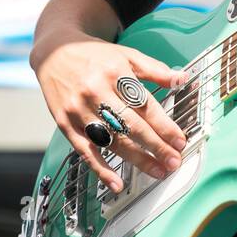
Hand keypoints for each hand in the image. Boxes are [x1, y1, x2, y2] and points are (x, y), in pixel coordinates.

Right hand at [32, 30, 190, 192]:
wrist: (55, 53)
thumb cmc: (95, 56)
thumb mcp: (127, 55)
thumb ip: (155, 69)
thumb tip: (182, 79)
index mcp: (115, 74)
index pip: (145, 105)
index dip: (164, 125)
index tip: (179, 141)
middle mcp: (96, 92)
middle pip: (130, 125)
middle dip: (155, 146)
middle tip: (173, 161)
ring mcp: (79, 110)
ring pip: (111, 141)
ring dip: (136, 160)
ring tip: (157, 171)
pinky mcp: (65, 124)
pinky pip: (85, 151)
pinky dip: (101, 169)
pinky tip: (116, 183)